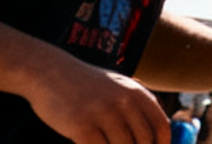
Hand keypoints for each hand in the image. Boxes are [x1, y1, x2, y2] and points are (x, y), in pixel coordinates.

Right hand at [29, 59, 169, 143]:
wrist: (51, 73)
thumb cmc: (86, 86)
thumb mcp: (118, 88)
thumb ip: (137, 107)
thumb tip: (158, 136)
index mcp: (137, 93)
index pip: (160, 127)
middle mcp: (124, 102)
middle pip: (142, 142)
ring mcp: (103, 113)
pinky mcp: (81, 125)